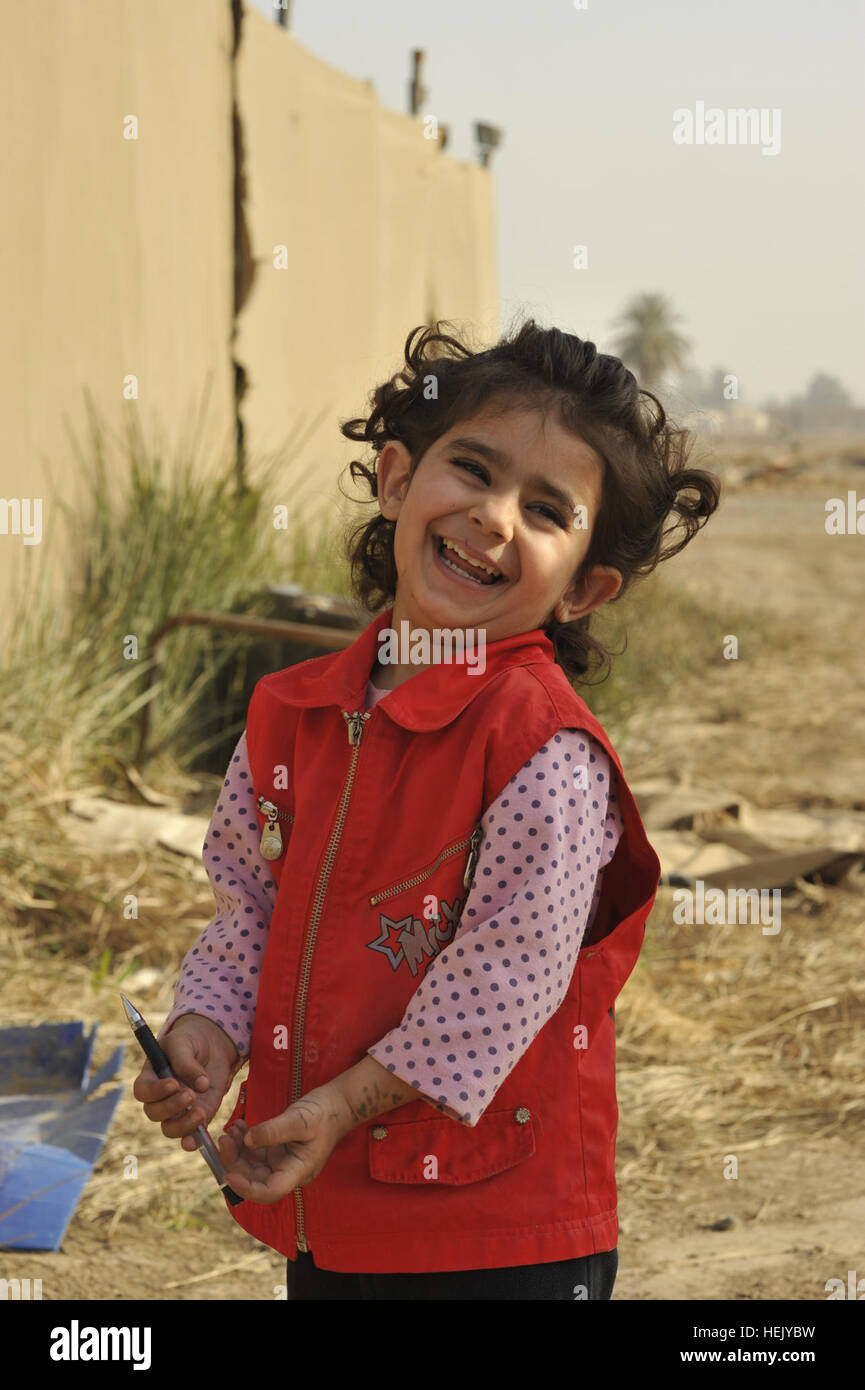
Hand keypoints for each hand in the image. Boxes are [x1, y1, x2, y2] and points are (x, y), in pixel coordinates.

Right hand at [132, 1013, 239, 1150]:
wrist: (211, 1045)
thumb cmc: (189, 1041)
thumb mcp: (183, 1042)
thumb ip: (186, 1060)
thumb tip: (201, 1085)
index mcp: (150, 1078)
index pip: (143, 1091)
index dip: (155, 1091)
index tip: (173, 1083)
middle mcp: (161, 1098)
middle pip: (154, 1113)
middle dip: (171, 1106)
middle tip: (190, 1094)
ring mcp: (179, 1110)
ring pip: (170, 1129)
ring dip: (183, 1125)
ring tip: (200, 1111)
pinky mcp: (197, 1116)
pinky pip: (191, 1136)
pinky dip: (193, 1141)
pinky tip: (199, 1140)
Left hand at [217, 1084, 350, 1203]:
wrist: (339, 1103)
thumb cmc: (325, 1113)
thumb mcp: (299, 1120)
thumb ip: (273, 1132)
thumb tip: (246, 1141)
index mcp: (298, 1171)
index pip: (269, 1191)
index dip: (247, 1188)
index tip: (229, 1174)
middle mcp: (288, 1171)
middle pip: (255, 1179)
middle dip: (236, 1162)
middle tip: (224, 1139)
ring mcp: (282, 1161)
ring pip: (253, 1165)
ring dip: (237, 1151)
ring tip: (230, 1130)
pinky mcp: (278, 1149)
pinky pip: (256, 1152)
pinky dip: (244, 1141)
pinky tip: (239, 1126)